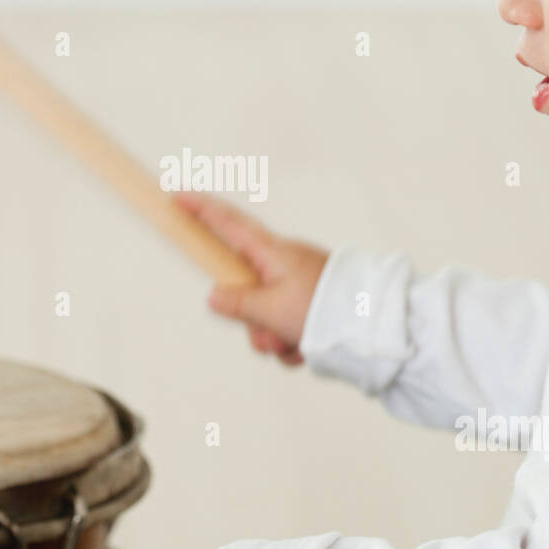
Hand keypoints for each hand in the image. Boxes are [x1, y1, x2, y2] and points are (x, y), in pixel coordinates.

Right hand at [174, 192, 327, 365]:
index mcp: (271, 253)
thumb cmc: (323, 308)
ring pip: (263, 316)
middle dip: (250, 322)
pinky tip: (306, 350)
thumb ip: (237, 304)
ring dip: (272, 339)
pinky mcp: (310, 306)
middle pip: (243, 290)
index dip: (201, 211)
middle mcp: (282, 265)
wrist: (370, 328)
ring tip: (293, 344)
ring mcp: (297, 286)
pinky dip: (290, 344)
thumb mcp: (270, 309)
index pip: (228, 224)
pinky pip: (284, 329)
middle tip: (266, 335)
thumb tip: (213, 296)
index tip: (177, 197)